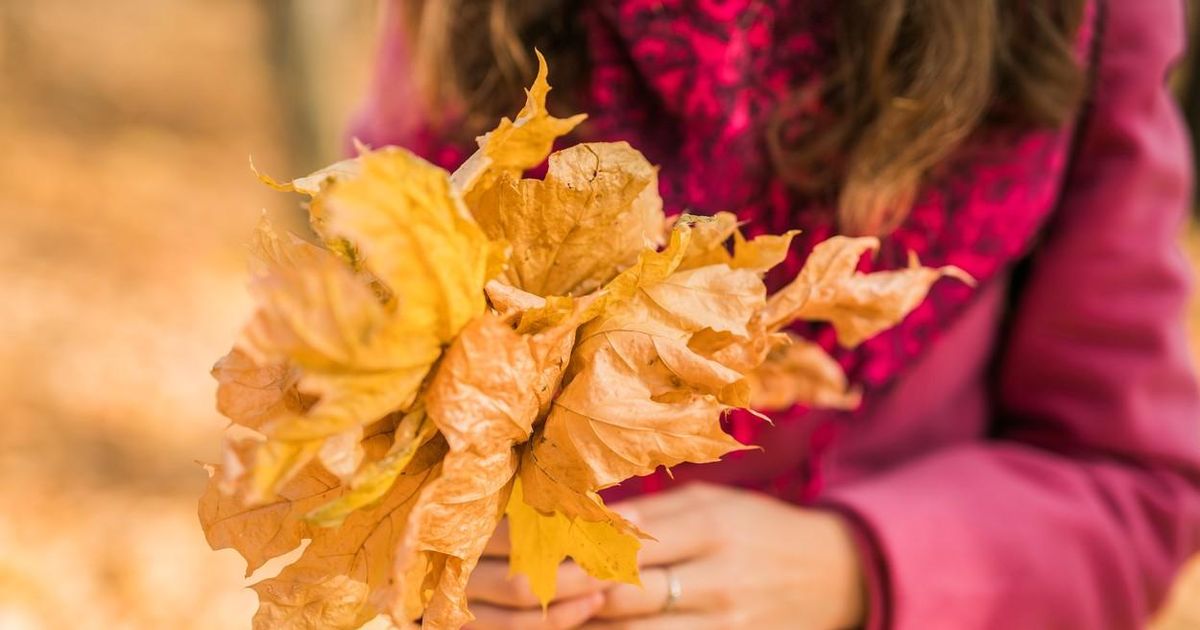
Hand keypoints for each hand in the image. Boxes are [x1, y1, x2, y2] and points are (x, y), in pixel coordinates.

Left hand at [463, 482, 865, 629]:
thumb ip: (653, 513)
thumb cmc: (760, 529)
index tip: (530, 551)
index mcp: (710, 524)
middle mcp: (717, 574)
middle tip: (524, 592)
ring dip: (594, 625)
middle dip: (571, 596)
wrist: (837, 574)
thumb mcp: (715, 503)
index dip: (574, 549)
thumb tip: (582, 517)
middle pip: (626, 592)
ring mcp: (727, 620)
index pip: (626, 539)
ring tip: (557, 616)